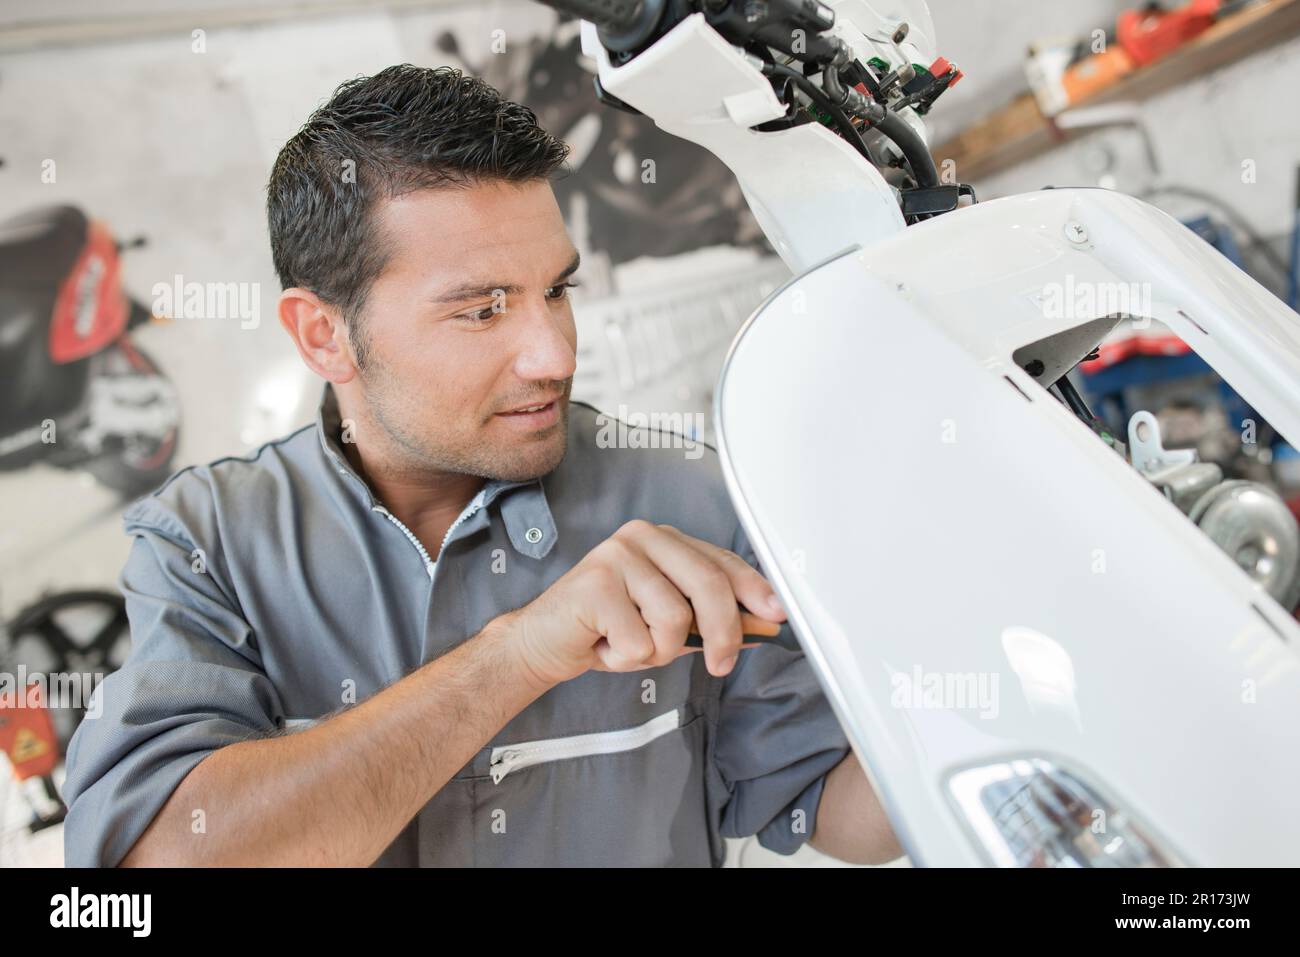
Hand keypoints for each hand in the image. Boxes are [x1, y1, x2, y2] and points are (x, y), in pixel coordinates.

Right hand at [500, 520, 785, 688]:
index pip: (721, 561)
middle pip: (707, 585)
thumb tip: (761, 625)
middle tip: (721, 666)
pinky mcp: (595, 584)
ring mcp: (617, 556)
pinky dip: (625, 659)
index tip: (776, 615)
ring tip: (628, 643)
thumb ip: (708, 620)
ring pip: (674, 620)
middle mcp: (642, 538)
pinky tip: (604, 645)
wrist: (542, 643)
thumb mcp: (667, 624)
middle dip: (724, 633)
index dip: (753, 590)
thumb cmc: (607, 630)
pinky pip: (639, 641)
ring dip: (655, 651)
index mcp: (663, 539)